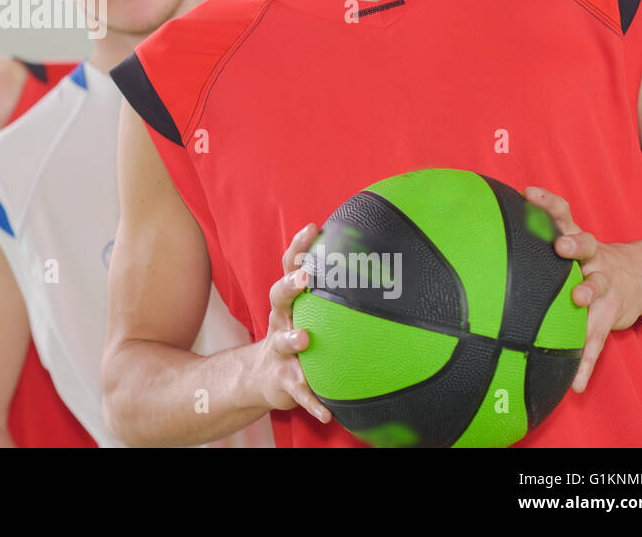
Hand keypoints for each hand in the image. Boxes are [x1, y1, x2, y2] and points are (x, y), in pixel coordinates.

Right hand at [254, 222, 331, 422]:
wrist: (262, 378)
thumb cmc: (294, 338)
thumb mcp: (307, 313)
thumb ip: (333, 295)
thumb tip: (380, 267)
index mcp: (288, 303)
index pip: (289, 267)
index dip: (298, 247)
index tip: (312, 228)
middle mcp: (280, 321)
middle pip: (277, 296)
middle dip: (289, 285)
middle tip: (304, 276)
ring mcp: (279, 352)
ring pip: (281, 341)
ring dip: (291, 338)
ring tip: (303, 338)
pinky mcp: (284, 381)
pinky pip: (298, 391)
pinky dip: (311, 402)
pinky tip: (326, 413)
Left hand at [524, 186, 641, 393]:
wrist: (636, 281)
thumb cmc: (582, 263)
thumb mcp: (563, 243)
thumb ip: (526, 239)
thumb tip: (470, 232)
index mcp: (574, 240)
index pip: (561, 214)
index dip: (546, 202)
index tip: (529, 192)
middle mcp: (591, 258)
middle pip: (585, 244)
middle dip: (573, 245)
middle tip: (560, 247)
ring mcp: (603, 285)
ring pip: (598, 284)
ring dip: (588, 291)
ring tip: (579, 298)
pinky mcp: (608, 316)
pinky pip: (595, 342)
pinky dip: (584, 363)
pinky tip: (575, 383)